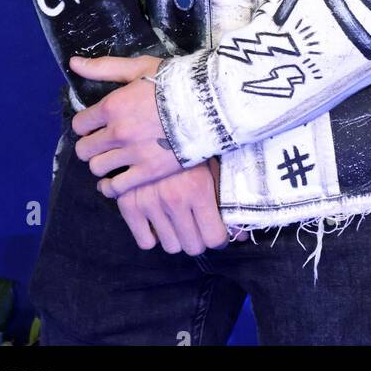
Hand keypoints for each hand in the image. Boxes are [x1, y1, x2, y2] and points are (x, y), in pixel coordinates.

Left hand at [69, 53, 182, 196]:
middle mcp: (117, 132)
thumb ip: (104, 67)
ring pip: (97, 168)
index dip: (85, 124)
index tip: (95, 124)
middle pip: (83, 150)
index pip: (79, 124)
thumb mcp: (139, 67)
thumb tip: (72, 63)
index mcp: (112, 106)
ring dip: (101, 164)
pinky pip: (116, 188)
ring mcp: (132, 155)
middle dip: (90, 145)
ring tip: (112, 159)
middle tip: (102, 143)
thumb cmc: (173, 82)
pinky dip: (110, 187)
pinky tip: (114, 181)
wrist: (208, 104)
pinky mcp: (147, 172)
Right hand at [116, 157, 250, 253]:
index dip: (219, 237)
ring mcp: (149, 202)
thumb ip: (226, 200)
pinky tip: (160, 219)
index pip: (214, 238)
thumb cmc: (190, 145)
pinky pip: (145, 242)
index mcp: (198, 188)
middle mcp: (174, 198)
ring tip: (179, 219)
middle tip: (198, 225)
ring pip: (171, 246)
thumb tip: (242, 234)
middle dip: (199, 238)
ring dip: (177, 237)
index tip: (217, 231)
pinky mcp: (129, 203)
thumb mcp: (213, 166)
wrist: (154, 124)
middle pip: (193, 246)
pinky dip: (152, 235)